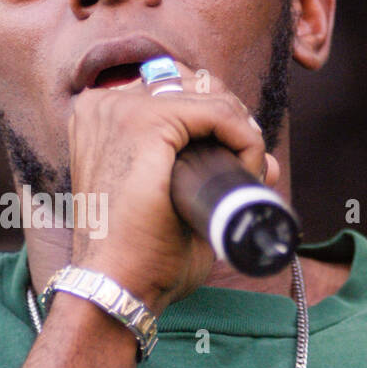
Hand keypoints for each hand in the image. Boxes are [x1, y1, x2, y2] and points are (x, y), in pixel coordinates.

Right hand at [67, 63, 280, 314]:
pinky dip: (245, 138)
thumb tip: (266, 162)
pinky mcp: (146, 122)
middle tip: (245, 164)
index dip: (216, 116)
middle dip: (230, 119)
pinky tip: (247, 169)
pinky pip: (218, 111)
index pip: (173, 85)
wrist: (115, 285)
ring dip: (241, 131)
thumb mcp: (173, 203)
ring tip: (245, 174)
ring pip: (210, 95)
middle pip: (194, 82)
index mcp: (100, 115)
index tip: (236, 158)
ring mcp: (121, 108)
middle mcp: (104, 103)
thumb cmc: (139, 254)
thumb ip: (213, 178)